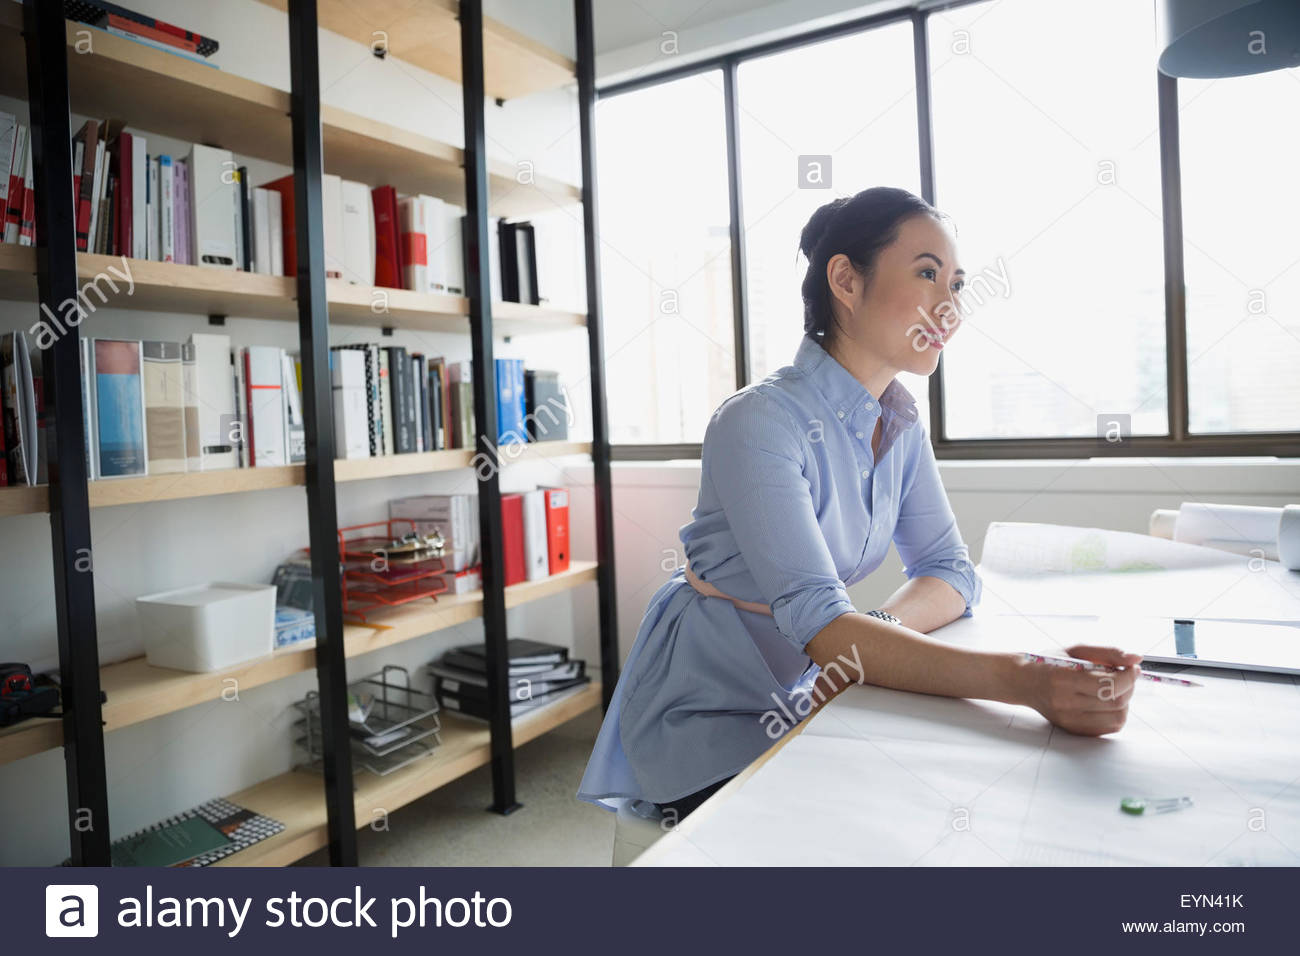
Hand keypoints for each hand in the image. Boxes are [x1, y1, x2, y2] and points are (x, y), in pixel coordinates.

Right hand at [1020, 645, 1141, 735]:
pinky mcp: (1074, 730)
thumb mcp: (1075, 650)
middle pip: (1116, 702)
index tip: (1132, 668)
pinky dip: (1116, 715)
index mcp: (1063, 679)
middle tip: (1126, 676)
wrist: (1024, 682)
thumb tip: (1136, 659)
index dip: (1129, 676)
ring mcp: (1069, 720)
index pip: (1109, 684)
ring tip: (1116, 690)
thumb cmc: (1050, 662)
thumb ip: (1108, 652)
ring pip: (1117, 719)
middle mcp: (1065, 703)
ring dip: (1125, 703)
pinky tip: (1108, 702)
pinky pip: (1108, 728)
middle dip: (1130, 688)